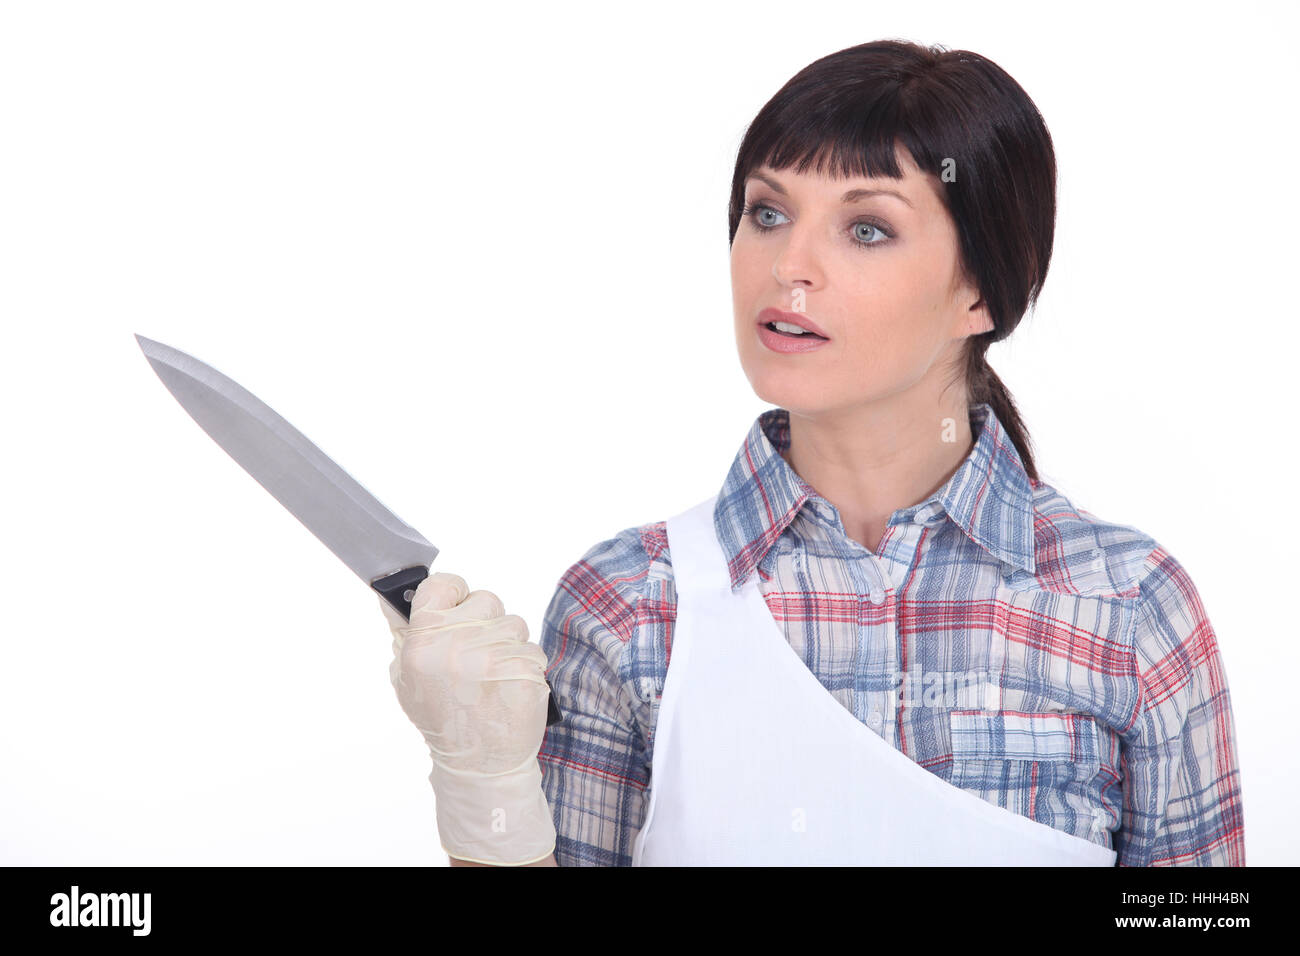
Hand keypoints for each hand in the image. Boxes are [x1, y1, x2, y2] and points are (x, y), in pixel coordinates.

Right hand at [380, 571, 555, 863]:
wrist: (477, 763)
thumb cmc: (440, 717)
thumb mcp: (406, 677)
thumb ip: (404, 633)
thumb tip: (391, 595)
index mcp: (423, 642)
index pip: (442, 584)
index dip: (453, 592)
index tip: (458, 605)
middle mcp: (457, 645)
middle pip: (485, 599)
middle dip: (485, 621)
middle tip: (476, 654)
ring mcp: (494, 657)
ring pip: (514, 623)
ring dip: (508, 644)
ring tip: (493, 676)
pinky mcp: (525, 671)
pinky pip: (532, 649)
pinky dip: (525, 666)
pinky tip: (510, 688)